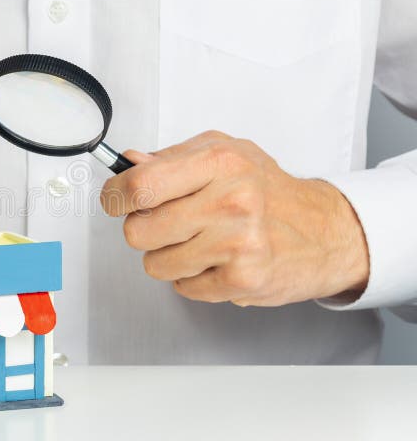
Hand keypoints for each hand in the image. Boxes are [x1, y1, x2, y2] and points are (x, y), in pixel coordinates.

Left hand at [101, 131, 369, 306]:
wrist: (325, 230)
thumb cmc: (269, 190)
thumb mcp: (223, 152)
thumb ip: (171, 158)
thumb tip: (127, 163)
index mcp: (218, 161)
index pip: (138, 185)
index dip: (115, 197)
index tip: (115, 201)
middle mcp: (230, 200)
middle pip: (137, 231)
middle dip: (143, 231)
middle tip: (170, 224)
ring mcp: (238, 242)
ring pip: (155, 264)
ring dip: (169, 257)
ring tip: (200, 242)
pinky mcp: (243, 278)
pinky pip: (183, 288)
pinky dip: (194, 278)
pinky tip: (218, 261)